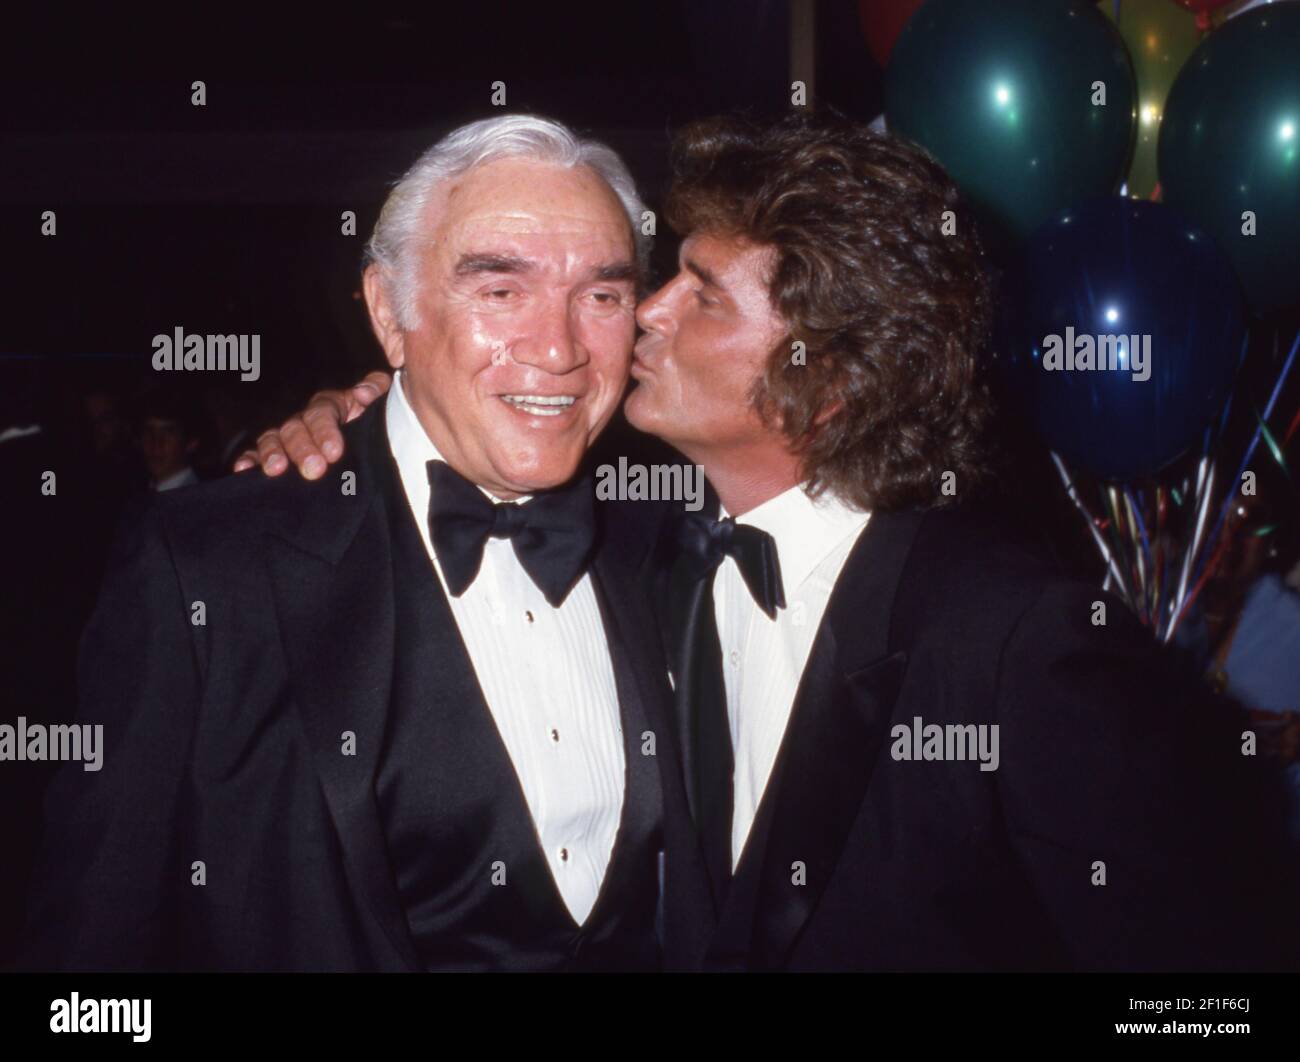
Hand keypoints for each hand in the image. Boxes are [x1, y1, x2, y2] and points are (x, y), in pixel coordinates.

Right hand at [233, 371, 391, 478]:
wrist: (363, 452)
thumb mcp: (375, 408)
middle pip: (295, 429)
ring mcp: (285, 438)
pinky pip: (255, 455)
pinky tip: (243, 470)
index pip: (322, 413)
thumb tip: (362, 393)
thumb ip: (375, 392)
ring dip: (272, 454)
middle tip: (314, 470)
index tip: (334, 453)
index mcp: (328, 406)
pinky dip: (248, 461)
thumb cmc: (368, 427)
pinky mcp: (274, 456)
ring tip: (276, 470)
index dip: (326, 432)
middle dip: (302, 449)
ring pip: (272, 439)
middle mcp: (303, 420)